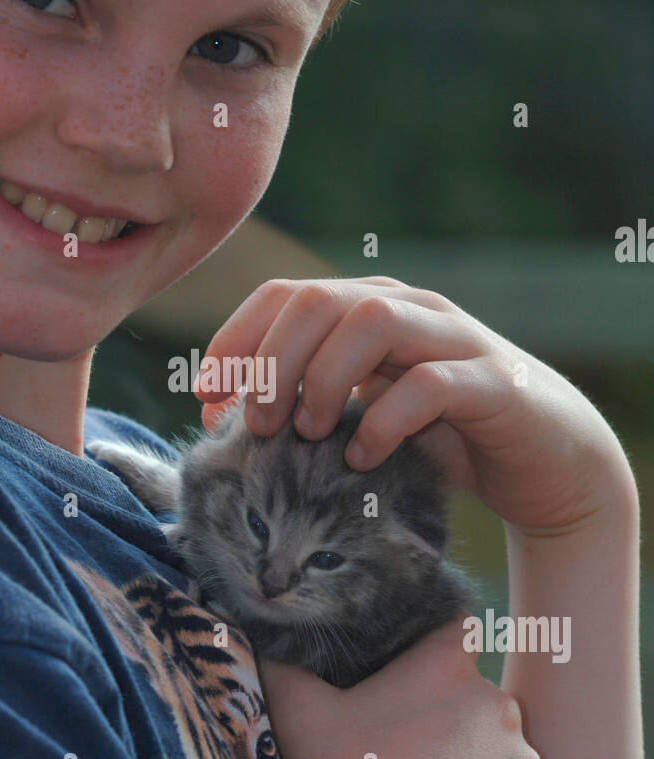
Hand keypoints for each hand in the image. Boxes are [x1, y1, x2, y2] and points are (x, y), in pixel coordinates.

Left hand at [194, 277, 630, 533]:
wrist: (550, 463)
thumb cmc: (443, 441)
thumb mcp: (362, 419)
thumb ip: (303, 406)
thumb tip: (220, 415)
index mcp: (370, 308)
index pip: (284, 295)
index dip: (236, 340)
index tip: (207, 396)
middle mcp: (409, 309)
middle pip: (317, 300)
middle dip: (271, 362)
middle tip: (257, 426)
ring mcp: (454, 339)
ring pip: (370, 320)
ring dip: (321, 379)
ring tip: (306, 435)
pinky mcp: (494, 382)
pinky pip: (429, 383)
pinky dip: (384, 420)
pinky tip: (362, 459)